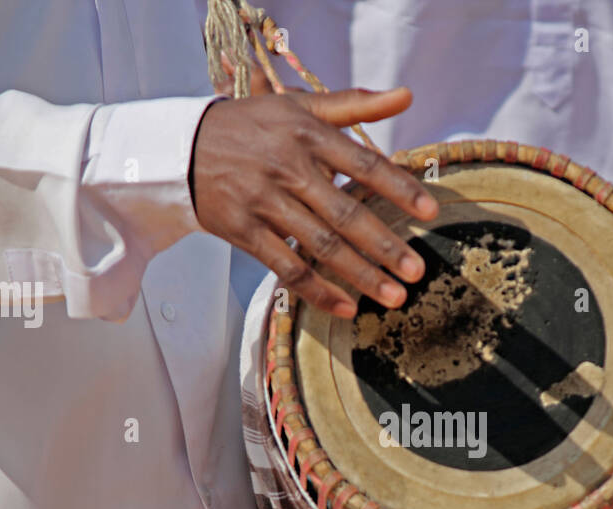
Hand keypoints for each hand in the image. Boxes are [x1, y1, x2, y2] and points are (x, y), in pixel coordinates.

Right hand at [190, 87, 437, 317]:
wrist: (182, 147)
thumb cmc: (254, 126)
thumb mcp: (300, 106)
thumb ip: (355, 104)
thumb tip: (407, 95)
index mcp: (307, 135)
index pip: (363, 164)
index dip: (399, 189)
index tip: (430, 212)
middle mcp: (287, 169)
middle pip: (345, 214)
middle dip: (384, 246)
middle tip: (416, 271)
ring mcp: (264, 202)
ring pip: (320, 246)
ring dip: (359, 275)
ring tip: (394, 297)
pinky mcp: (243, 231)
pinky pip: (286, 267)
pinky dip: (317, 291)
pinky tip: (346, 309)